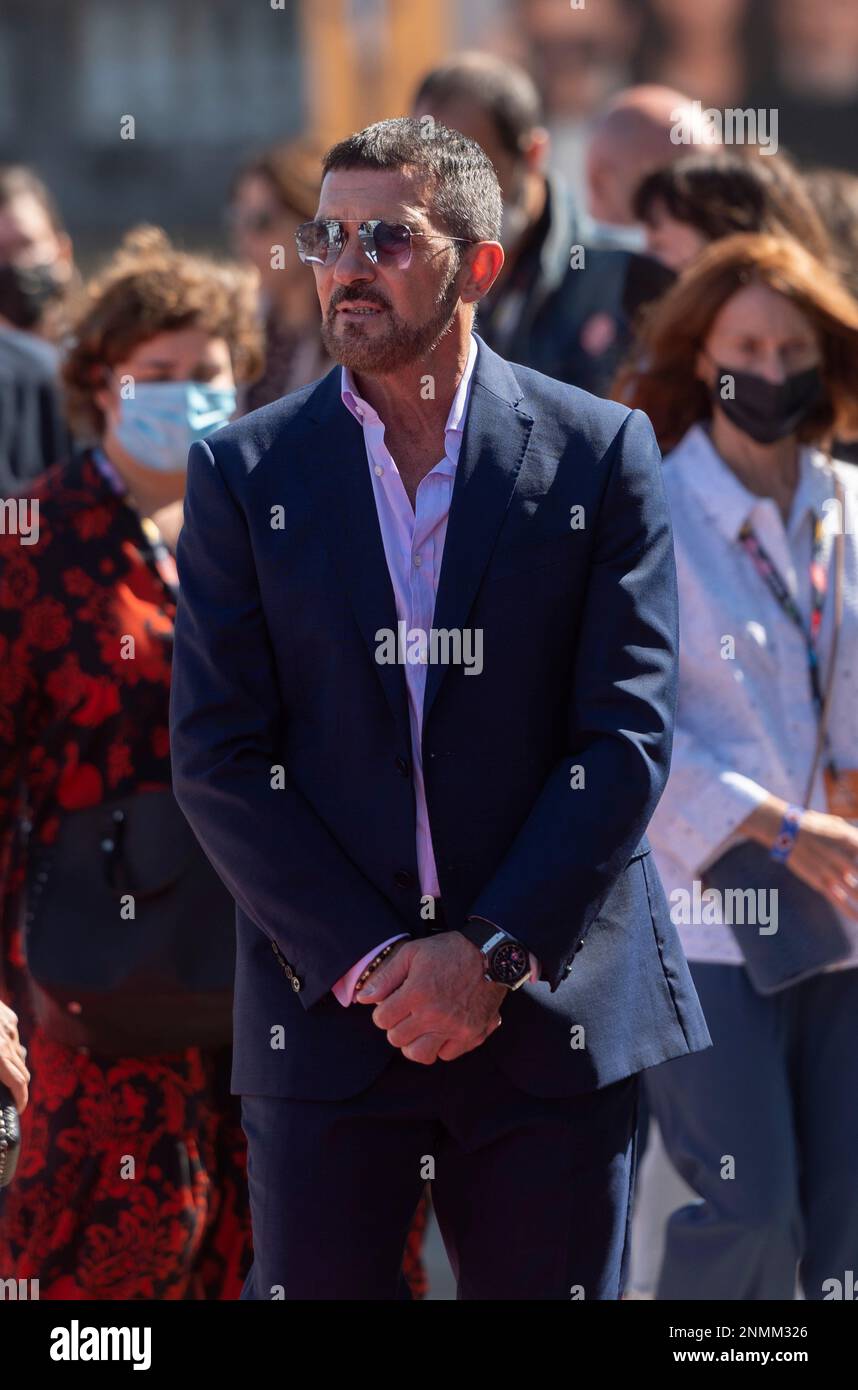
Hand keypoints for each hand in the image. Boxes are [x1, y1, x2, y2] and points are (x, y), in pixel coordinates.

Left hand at [0, 999, 28, 1112]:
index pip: (19, 1083)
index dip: (22, 1100)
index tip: (20, 1109)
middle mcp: (7, 1041)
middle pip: (23, 1070)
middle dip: (19, 1088)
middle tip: (10, 1098)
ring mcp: (9, 1025)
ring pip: (18, 1052)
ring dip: (13, 1067)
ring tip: (1, 1074)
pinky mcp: (7, 1014)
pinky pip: (12, 1034)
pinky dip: (8, 1045)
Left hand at [354, 933, 504, 1064]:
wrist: (492, 955)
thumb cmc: (450, 951)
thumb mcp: (413, 953)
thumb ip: (386, 976)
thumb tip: (362, 998)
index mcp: (417, 993)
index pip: (381, 1020)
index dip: (383, 1011)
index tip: (392, 1003)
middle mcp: (435, 1015)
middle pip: (397, 1039)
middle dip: (397, 1025)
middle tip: (407, 1013)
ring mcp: (455, 1028)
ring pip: (420, 1054)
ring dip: (415, 1042)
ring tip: (420, 1027)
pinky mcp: (472, 1035)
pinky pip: (446, 1055)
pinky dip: (440, 1045)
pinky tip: (442, 1029)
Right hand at [787, 810, 857, 919]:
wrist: (785, 830)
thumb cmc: (814, 825)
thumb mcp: (837, 825)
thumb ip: (853, 838)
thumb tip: (857, 846)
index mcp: (850, 840)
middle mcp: (843, 857)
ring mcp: (832, 871)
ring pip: (856, 892)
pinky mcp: (820, 881)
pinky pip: (838, 900)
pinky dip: (850, 911)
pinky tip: (857, 919)